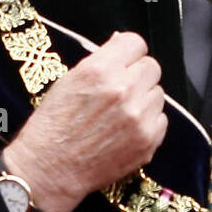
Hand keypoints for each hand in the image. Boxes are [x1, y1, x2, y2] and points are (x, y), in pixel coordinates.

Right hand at [2, 32, 166, 211]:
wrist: (50, 168)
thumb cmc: (54, 124)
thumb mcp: (69, 79)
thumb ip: (100, 59)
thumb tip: (121, 42)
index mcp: (100, 70)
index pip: (136, 43)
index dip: (129, 53)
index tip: (124, 62)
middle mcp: (123, 90)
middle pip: (151, 67)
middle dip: (137, 75)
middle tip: (122, 89)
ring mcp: (138, 117)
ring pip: (158, 93)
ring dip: (143, 99)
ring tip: (120, 113)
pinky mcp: (148, 141)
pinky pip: (161, 119)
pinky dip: (147, 123)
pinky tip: (126, 130)